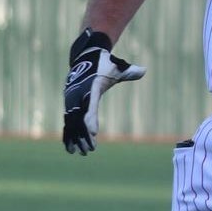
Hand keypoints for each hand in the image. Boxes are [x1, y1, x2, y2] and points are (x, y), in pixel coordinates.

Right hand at [62, 28, 146, 154]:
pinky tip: (70, 148)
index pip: (91, 105)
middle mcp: (78, 94)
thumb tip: (143, 70)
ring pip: (72, 122)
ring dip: (76, 138)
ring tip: (81, 153)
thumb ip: (129, 71)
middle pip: (79, 118)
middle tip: (90, 150)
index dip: (91, 119)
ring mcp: (71, 100)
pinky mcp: (69, 104)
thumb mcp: (117, 67)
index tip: (94, 133)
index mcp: (91, 87)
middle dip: (83, 135)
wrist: (84, 57)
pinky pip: (68, 121)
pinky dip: (68, 134)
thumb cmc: (104, 64)